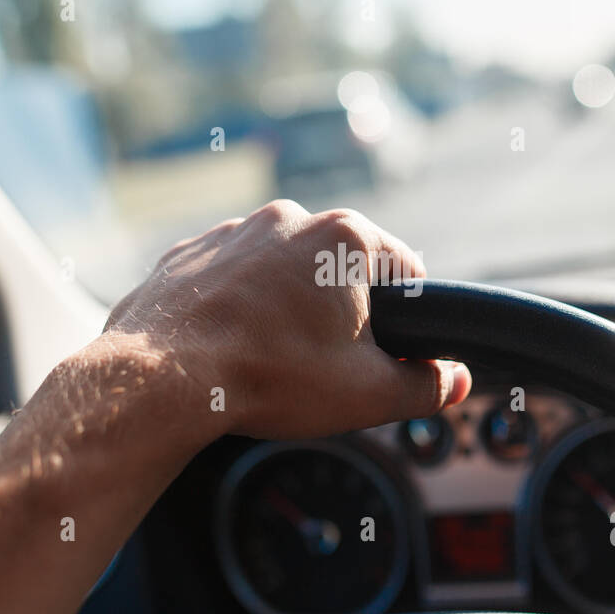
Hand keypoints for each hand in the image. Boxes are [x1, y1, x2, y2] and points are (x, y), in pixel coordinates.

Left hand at [99, 199, 470, 440]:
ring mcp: (231, 231)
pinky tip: (230, 347)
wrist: (161, 377)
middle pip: (339, 266)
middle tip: (327, 364)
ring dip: (286, 304)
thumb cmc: (270, 377)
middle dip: (341, 310)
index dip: (408, 314)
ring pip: (280, 269)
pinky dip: (236, 306)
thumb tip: (454, 380)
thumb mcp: (367, 394)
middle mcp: (289, 219)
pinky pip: (228, 278)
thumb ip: (424, 386)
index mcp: (345, 238)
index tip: (392, 349)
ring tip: (273, 358)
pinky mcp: (186, 253)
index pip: (404, 267)